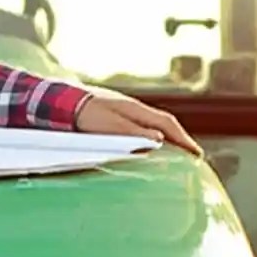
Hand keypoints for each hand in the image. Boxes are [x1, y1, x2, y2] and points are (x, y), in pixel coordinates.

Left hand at [74, 87, 202, 157]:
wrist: (59, 100)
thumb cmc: (83, 113)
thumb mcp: (109, 125)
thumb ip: (133, 132)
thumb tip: (159, 139)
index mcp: (134, 109)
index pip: (167, 124)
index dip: (183, 139)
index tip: (197, 154)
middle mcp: (131, 108)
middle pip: (163, 124)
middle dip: (179, 139)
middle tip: (192, 156)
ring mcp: (121, 111)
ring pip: (150, 126)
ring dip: (165, 139)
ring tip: (175, 155)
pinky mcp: (110, 117)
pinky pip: (138, 129)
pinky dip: (149, 138)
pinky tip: (147, 148)